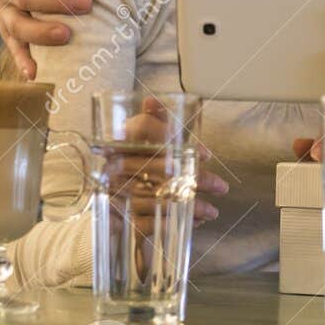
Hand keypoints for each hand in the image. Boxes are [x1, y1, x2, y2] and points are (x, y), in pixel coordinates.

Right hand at [114, 99, 228, 225]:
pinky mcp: (116, 216)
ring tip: (212, 211)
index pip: (144, 126)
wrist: (103, 207)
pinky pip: (146, 222)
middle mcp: (114, 163)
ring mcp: (114, 191)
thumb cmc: (130, 167)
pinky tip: (192, 222)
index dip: (176, 137)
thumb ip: (152, 121)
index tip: (206, 154)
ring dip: (190, 206)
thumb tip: (152, 100)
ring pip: (158, 197)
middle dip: (197, 179)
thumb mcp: (141, 142)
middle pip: (161, 168)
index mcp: (120, 139)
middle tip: (221, 186)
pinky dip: (173, 224)